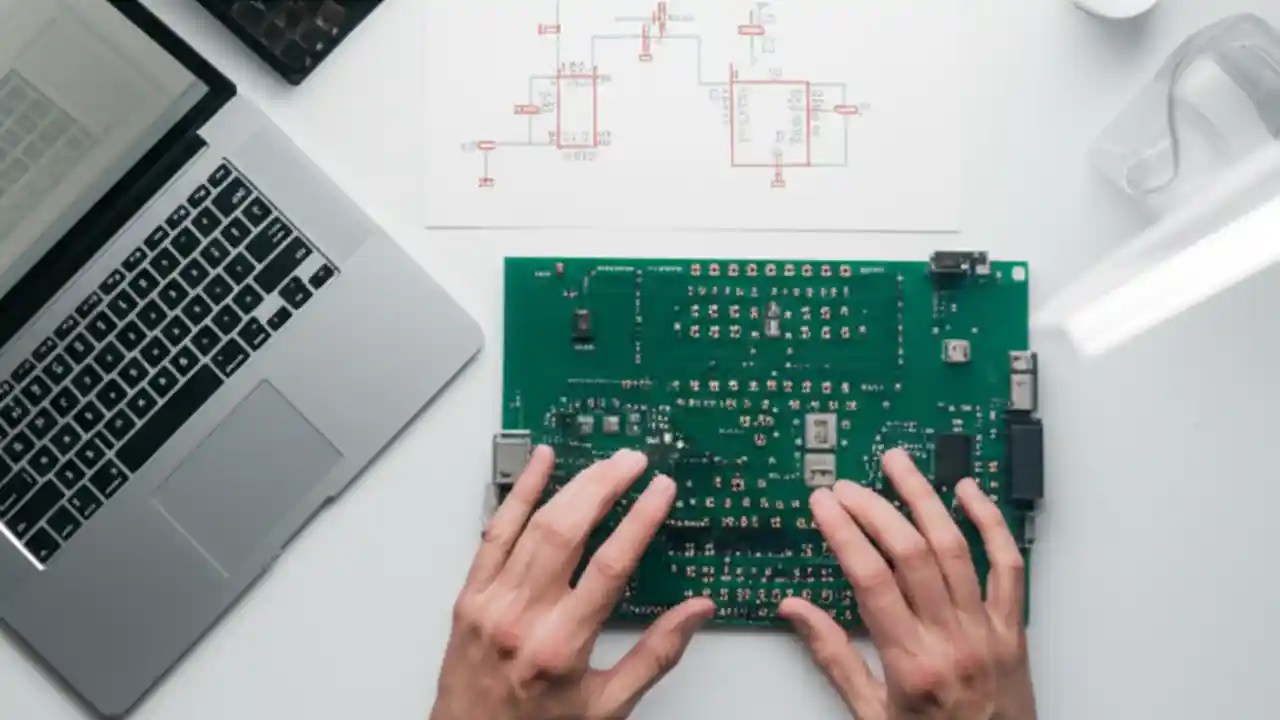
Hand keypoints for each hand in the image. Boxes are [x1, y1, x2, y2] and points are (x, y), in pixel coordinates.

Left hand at [431, 447, 715, 719]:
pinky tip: (539, 466)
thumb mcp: (606, 707)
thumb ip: (656, 656)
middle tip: (634, 462)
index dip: (640, 520)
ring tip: (603, 463)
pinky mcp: (469, 596)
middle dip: (606, 487)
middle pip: (568, 532)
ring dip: (572, 485)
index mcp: (562, 646)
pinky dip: (518, 494)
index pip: (610, 566)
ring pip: (534, 525)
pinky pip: (494, 532)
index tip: (661, 491)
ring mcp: (490, 602)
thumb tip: (696, 612)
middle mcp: (522, 617)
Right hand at [780, 449, 1035, 719]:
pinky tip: (969, 493)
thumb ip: (833, 658)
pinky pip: (1007, 566)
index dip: (844, 532)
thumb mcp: (870, 715)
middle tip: (848, 485)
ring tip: (899, 466)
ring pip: (956, 548)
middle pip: (911, 554)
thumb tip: (794, 611)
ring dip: (925, 499)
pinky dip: (990, 524)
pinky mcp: (1014, 629)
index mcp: (910, 664)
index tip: (824, 504)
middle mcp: (951, 641)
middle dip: (875, 509)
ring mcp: (987, 631)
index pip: (871, 579)